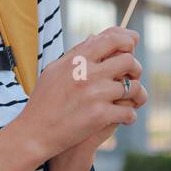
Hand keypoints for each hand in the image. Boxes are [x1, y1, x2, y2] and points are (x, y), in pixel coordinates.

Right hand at [14, 27, 146, 162]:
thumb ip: (76, 53)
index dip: (127, 40)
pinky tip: (123, 118)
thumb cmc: (42, 102)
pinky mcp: (100, 115)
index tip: (132, 45)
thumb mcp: (54, 70)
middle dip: (136, 68)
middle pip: (128, 61)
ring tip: (132, 101)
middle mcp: (87, 73)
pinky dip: (129, 116)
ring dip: (136, 95)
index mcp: (76, 60)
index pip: (111, 39)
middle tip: (132, 76)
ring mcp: (95, 94)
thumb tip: (94, 37)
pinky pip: (129, 112)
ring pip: (133, 87)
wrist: (33, 133)